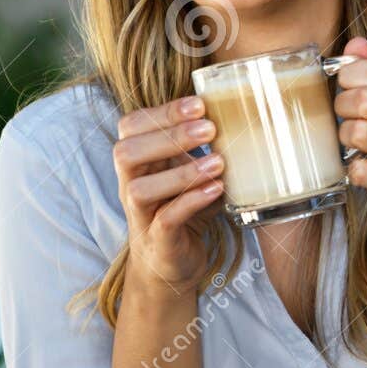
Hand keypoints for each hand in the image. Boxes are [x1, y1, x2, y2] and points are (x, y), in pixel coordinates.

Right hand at [112, 95, 224, 290]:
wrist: (172, 263)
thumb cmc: (183, 209)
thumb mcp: (191, 172)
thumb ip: (202, 147)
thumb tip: (241, 113)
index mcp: (137, 163)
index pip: (131, 127)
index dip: (161, 112)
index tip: (199, 104)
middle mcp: (130, 186)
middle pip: (126, 153)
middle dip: (168, 136)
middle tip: (209, 128)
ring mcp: (141, 216)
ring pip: (140, 189)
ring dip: (181, 172)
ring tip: (218, 162)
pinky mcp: (158, 241)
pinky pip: (166, 219)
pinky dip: (191, 202)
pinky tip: (216, 189)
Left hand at [332, 36, 366, 238]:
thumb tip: (356, 43)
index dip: (354, 74)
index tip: (345, 86)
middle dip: (343, 108)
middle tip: (345, 118)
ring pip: (361, 133)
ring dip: (345, 139)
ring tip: (352, 144)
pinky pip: (362, 170)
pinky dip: (352, 171)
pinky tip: (361, 170)